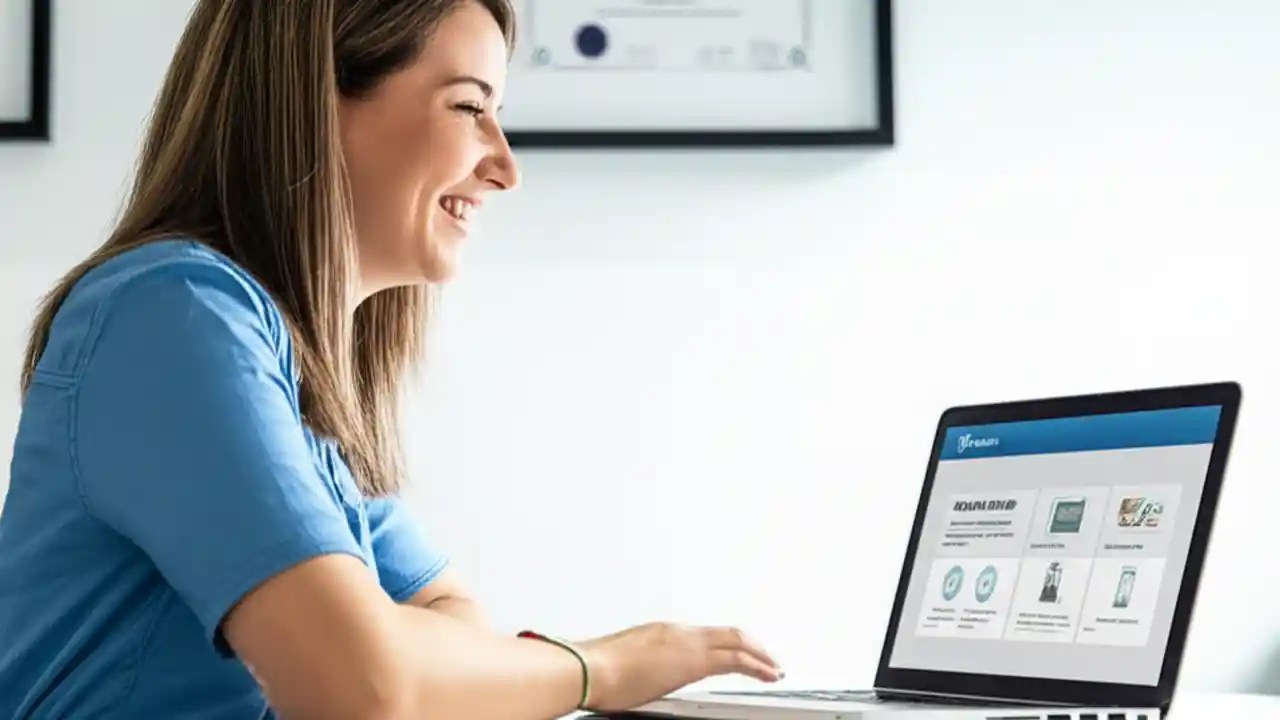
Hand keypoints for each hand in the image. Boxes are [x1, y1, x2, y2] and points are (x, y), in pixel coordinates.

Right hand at [574, 622, 783, 712]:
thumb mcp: (623, 665)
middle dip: (752, 645)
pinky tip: (768, 674)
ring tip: (774, 667)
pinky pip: (736, 659)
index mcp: (662, 633)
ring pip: (738, 641)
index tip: (739, 652)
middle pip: (728, 633)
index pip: (706, 635)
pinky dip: (757, 664)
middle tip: (768, 658)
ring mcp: (687, 643)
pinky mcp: (693, 662)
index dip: (728, 642)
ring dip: (760, 654)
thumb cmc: (595, 672)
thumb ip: (641, 668)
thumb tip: (639, 678)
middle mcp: (678, 632)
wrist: (587, 669)